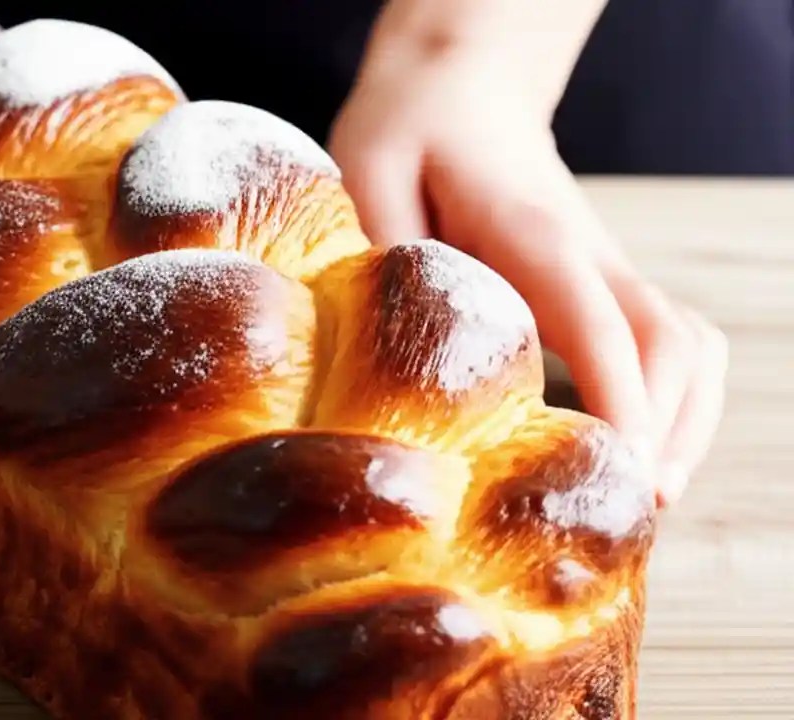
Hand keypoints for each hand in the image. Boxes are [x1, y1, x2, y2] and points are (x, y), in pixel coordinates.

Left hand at [328, 14, 727, 504]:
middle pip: (673, 344)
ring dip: (683, 424)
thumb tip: (386, 349)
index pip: (600, 323)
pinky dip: (677, 402)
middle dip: (664, 431)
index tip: (619, 474)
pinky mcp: (605, 285)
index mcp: (534, 234)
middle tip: (629, 512)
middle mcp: (591, 254)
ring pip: (690, 348)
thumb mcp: (369, 170)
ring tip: (643, 500)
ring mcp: (608, 269)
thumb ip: (377, 251)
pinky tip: (637, 451)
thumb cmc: (412, 132)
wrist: (463, 89)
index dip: (621, 403)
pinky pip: (675, 346)